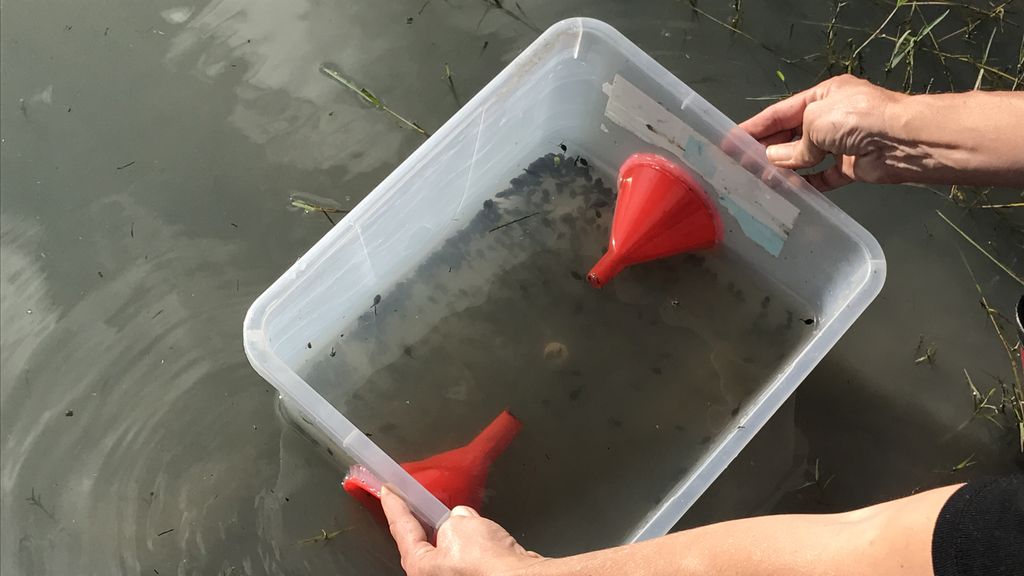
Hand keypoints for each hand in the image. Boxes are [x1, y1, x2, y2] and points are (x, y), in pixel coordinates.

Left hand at [381, 486, 546, 575]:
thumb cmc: (486, 562)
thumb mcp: (460, 524)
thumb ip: (453, 518)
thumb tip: (459, 519)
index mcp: (420, 567)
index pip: (402, 528)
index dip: (394, 506)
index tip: (388, 492)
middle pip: (425, 543)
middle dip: (430, 523)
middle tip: (426, 502)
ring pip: (452, 550)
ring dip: (460, 535)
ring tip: (473, 525)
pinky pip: (471, 556)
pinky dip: (478, 545)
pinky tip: (490, 539)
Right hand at [739, 74, 907, 190]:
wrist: (902, 141)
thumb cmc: (856, 118)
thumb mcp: (815, 122)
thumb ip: (793, 145)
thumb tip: (776, 160)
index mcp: (822, 97)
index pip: (781, 113)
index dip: (756, 127)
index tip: (732, 142)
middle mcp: (831, 118)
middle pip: (791, 135)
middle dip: (767, 150)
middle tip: (741, 166)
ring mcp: (841, 143)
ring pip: (804, 158)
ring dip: (784, 169)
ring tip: (759, 181)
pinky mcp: (850, 167)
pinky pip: (822, 177)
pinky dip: (806, 184)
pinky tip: (788, 192)